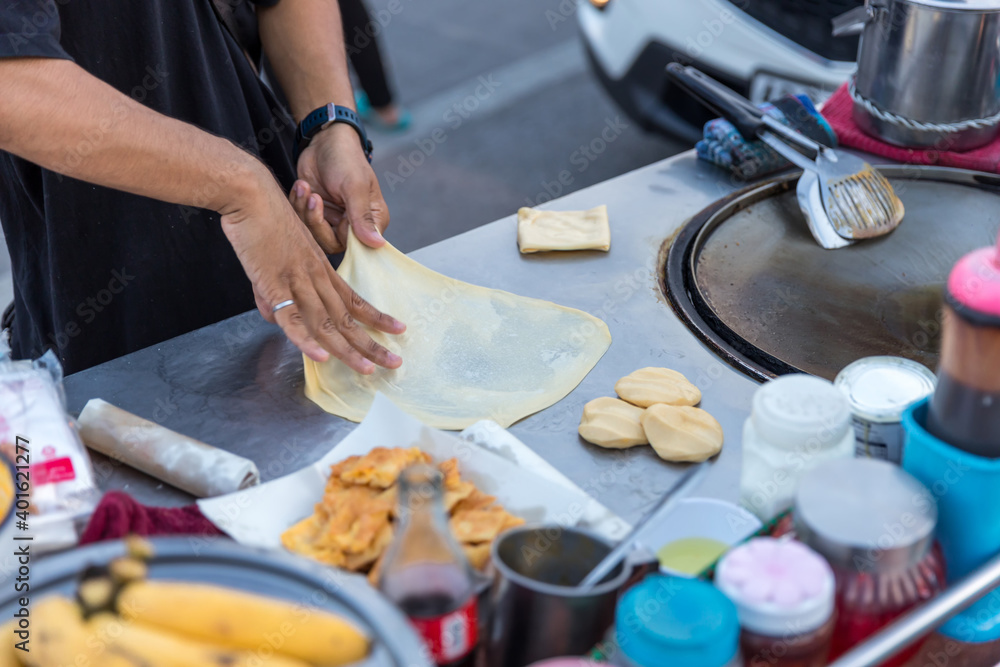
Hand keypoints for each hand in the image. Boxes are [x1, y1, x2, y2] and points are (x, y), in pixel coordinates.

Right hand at [220, 168, 404, 372]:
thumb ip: (273, 289)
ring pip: (327, 323)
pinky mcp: (276, 283)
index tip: (398, 329)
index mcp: (320, 268)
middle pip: (347, 317)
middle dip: (372, 343)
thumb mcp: (274, 257)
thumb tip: (271, 314)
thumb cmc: (262, 218)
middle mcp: (315, 276)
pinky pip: (293, 318)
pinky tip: (321, 357)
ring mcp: (298, 280)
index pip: (354, 299)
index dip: (376, 317)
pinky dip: (306, 340)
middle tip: (394, 362)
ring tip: (367, 370)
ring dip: (348, 350)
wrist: (250, 193)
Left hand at [294, 123, 388, 252]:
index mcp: (372, 220)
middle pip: (330, 243)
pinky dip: (297, 204)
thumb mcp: (355, 186)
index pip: (358, 247)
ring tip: (305, 187)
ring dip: (304, 209)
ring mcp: (333, 219)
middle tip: (314, 198)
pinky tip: (302, 186)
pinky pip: (301, 222)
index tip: (330, 215)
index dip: (340, 236)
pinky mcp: (316, 212)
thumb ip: (362, 217)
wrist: (323, 140)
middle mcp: (353, 224)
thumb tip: (377, 244)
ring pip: (313, 234)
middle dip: (316, 221)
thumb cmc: (345, 159)